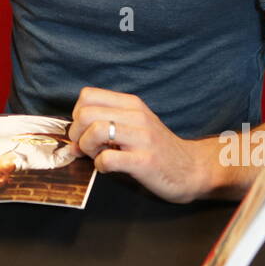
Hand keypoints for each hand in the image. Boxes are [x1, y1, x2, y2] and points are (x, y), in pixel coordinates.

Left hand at [67, 87, 209, 203]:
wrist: (192, 169)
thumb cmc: (158, 149)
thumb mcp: (135, 126)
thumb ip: (106, 125)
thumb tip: (72, 140)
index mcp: (132, 104)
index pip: (87, 95)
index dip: (77, 114)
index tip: (84, 130)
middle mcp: (136, 116)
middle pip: (85, 113)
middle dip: (78, 134)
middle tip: (88, 147)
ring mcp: (141, 138)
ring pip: (94, 131)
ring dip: (88, 148)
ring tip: (98, 156)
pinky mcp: (144, 161)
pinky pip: (107, 158)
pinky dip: (100, 166)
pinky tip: (109, 168)